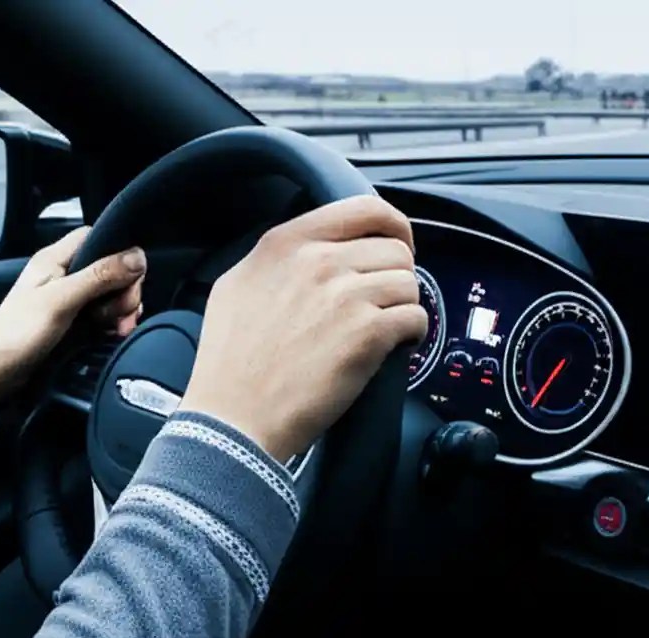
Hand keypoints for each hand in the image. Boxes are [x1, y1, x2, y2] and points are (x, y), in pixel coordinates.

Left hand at [0, 227, 146, 405]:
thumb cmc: (18, 333)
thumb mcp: (61, 301)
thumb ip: (99, 277)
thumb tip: (138, 257)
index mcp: (57, 258)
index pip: (99, 237)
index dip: (121, 254)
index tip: (130, 280)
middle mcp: (66, 272)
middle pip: (113, 267)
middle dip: (126, 290)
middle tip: (122, 314)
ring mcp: (72, 296)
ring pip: (113, 291)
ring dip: (123, 309)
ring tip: (118, 329)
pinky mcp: (76, 317)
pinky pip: (107, 311)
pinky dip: (116, 321)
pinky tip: (115, 333)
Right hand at [179, 196, 425, 460]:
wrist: (234, 417)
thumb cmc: (232, 362)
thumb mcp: (238, 284)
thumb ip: (281, 258)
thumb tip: (317, 250)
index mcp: (287, 243)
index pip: (364, 209)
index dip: (394, 227)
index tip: (398, 245)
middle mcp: (318, 261)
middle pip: (395, 250)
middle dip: (397, 277)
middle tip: (386, 302)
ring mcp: (345, 295)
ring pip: (410, 283)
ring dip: (405, 307)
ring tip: (387, 328)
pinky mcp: (367, 333)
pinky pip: (416, 318)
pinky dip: (414, 334)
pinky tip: (395, 346)